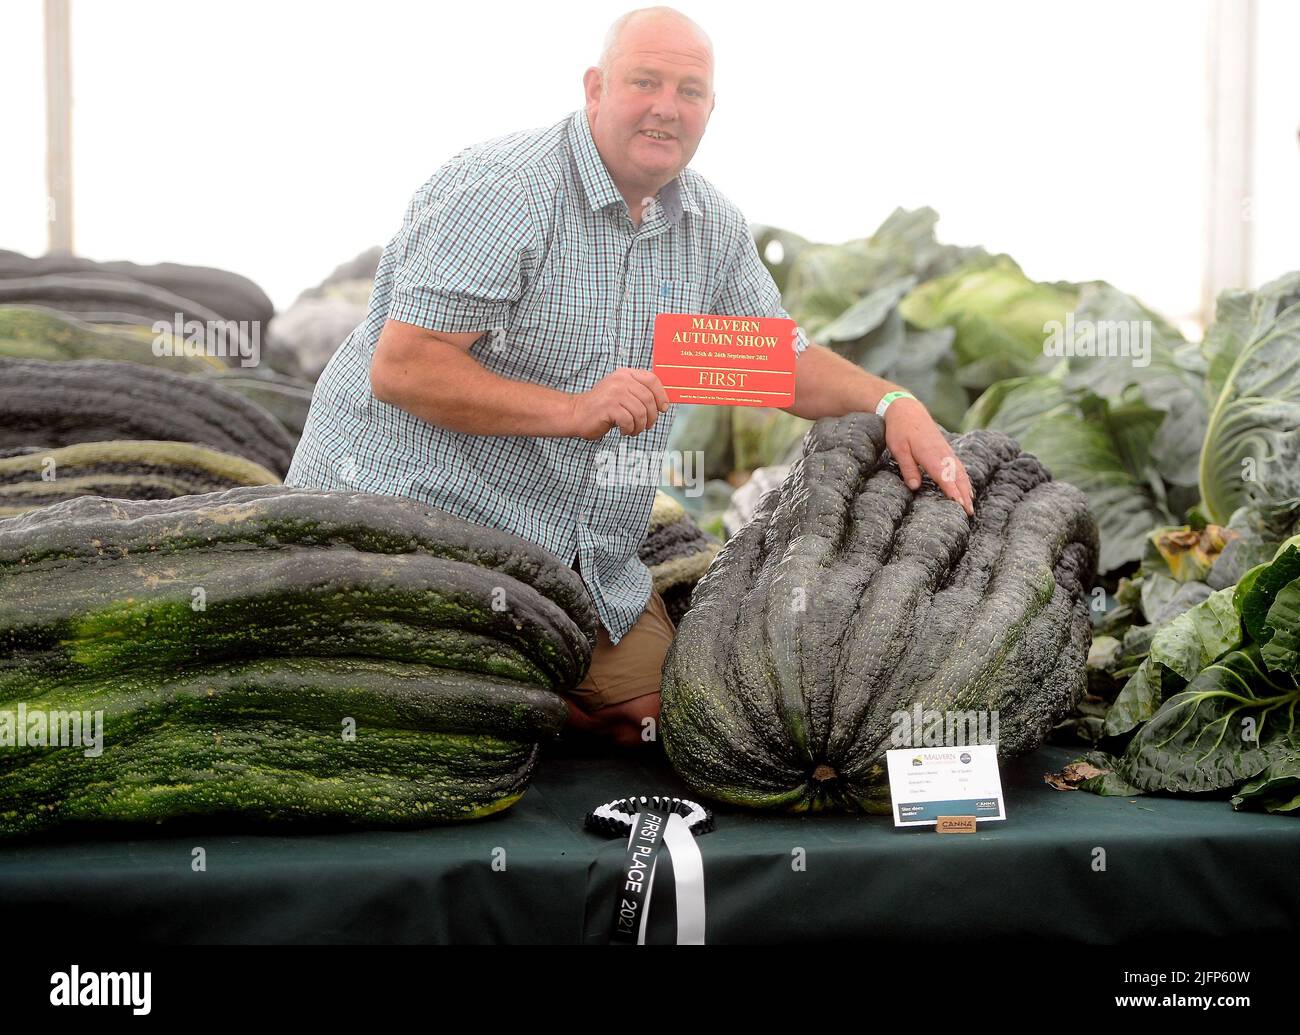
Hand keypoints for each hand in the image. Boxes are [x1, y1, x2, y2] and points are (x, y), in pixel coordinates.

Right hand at [568, 367, 669, 439]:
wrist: (576, 414)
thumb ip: (638, 392)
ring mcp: (614, 393)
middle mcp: (621, 380)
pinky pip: (629, 421)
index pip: (652, 380)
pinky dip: (629, 429)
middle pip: (649, 399)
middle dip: (651, 417)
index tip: (663, 408)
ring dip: (640, 426)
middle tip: (646, 425)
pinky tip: (624, 431)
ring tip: (633, 430)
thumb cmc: (602, 407)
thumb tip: (662, 403)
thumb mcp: (621, 392)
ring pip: (640, 412)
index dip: (661, 395)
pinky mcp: (609, 406)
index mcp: (625, 374)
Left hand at [883, 397, 974, 515]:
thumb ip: (908, 467)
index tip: (960, 506)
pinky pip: (959, 466)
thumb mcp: (898, 449)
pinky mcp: (945, 449)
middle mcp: (942, 453)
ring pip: (960, 471)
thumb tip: (914, 487)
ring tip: (971, 504)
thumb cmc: (899, 429)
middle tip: (969, 513)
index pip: (945, 477)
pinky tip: (966, 487)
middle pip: (957, 476)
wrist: (907, 409)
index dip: (953, 492)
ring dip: (967, 488)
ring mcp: (945, 451)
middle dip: (964, 495)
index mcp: (930, 454)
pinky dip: (964, 478)